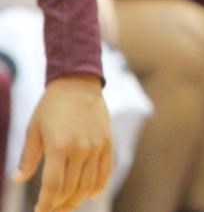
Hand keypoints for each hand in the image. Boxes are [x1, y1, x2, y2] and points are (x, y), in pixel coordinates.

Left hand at [18, 74, 112, 211]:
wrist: (78, 83)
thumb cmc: (51, 106)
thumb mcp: (33, 130)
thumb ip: (28, 158)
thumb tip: (18, 179)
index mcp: (59, 147)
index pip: (53, 186)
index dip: (46, 204)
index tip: (39, 211)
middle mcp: (81, 149)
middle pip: (71, 188)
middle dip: (60, 205)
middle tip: (51, 210)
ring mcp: (97, 146)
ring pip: (89, 183)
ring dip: (77, 199)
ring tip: (67, 205)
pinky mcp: (108, 142)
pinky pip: (106, 171)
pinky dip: (99, 186)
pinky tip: (91, 195)